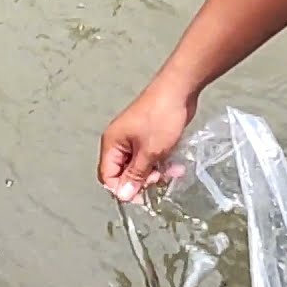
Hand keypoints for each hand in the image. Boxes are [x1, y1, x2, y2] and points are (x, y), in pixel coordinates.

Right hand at [98, 77, 197, 202]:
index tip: (141, 196)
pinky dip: (160, 163)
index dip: (122, 189)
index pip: (107, 176)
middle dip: (141, 180)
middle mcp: (118, 142)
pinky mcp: (147, 137)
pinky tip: (175, 165)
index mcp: (112, 144)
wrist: (179, 90)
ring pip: (138, 166)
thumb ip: (135, 175)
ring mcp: (133, 139)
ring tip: (172, 171)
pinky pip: (149, 158)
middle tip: (158, 180)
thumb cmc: (161, 117)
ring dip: (155, 173)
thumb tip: (123, 195)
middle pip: (123, 173)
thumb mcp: (150, 152)